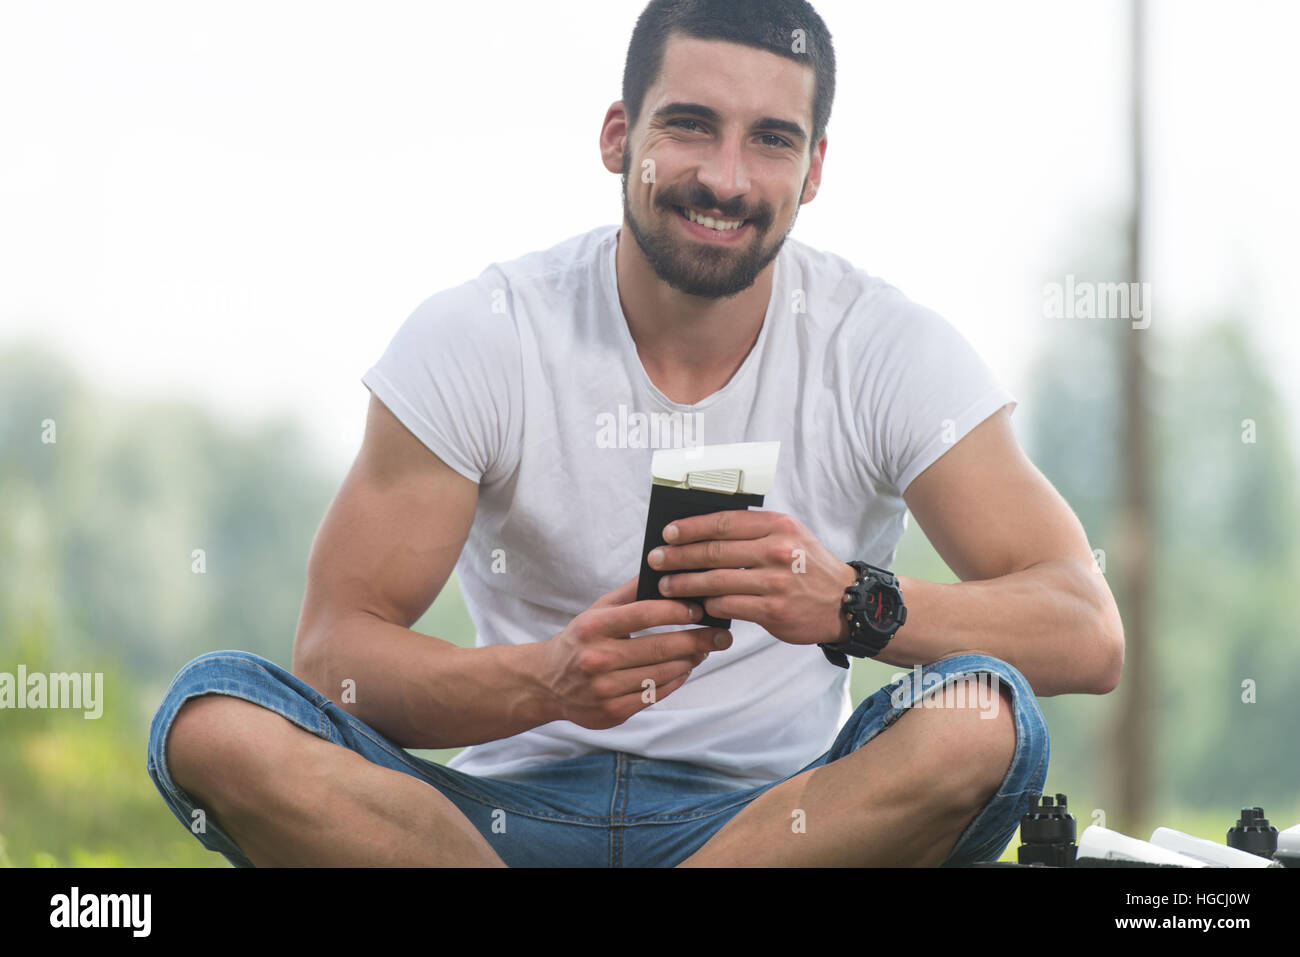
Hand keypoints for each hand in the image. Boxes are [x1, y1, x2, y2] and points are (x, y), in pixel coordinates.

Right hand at [539, 575, 733, 729]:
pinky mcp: (612, 712)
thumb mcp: (597, 610)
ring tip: (705, 649)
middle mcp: (597, 658)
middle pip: (659, 648)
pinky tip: (684, 668)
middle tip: (721, 635)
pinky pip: (655, 694)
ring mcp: (604, 689)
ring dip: (690, 661)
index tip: (700, 610)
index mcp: (593, 627)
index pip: (643, 615)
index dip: (676, 611)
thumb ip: (630, 593)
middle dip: (697, 640)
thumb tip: (665, 571)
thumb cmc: (580, 640)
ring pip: (662, 673)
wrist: (547, 684)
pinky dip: (675, 680)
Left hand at [646, 510, 858, 645]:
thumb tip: (701, 533)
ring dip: (685, 584)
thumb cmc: (806, 566)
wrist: (844, 602)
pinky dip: (708, 606)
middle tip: (656, 560)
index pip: (723, 522)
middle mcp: (777, 550)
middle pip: (714, 551)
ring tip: (666, 586)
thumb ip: (751, 531)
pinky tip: (696, 606)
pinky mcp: (774, 611)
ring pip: (716, 581)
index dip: (690, 528)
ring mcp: (776, 582)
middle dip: (678, 556)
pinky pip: (728, 606)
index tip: (667, 533)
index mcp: (777, 525)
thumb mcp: (788, 536)